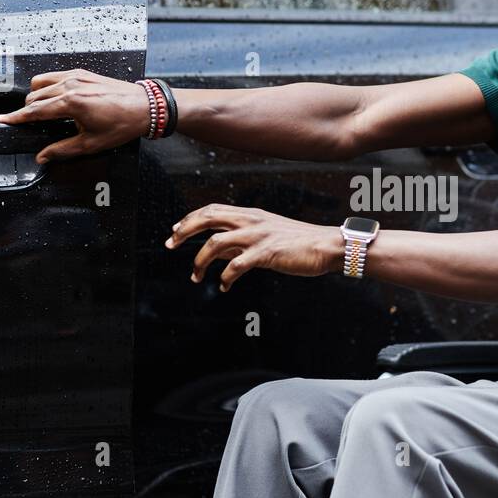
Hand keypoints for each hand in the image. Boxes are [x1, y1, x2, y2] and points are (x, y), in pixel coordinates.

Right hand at [0, 68, 149, 163]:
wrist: (145, 107)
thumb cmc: (123, 123)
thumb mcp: (91, 143)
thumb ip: (62, 150)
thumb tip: (43, 157)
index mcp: (71, 103)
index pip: (34, 111)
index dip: (16, 117)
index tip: (4, 120)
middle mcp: (70, 85)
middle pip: (34, 97)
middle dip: (27, 110)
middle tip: (29, 124)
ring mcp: (76, 76)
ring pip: (41, 83)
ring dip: (36, 96)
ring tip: (42, 112)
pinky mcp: (82, 72)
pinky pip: (55, 76)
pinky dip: (48, 86)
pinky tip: (54, 97)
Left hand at [165, 204, 343, 291]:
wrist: (326, 246)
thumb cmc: (299, 243)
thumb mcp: (266, 237)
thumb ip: (241, 242)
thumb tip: (218, 252)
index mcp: (251, 215)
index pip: (212, 209)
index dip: (190, 218)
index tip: (175, 231)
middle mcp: (251, 221)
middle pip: (207, 218)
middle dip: (184, 231)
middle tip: (170, 244)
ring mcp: (258, 236)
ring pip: (215, 243)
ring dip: (200, 261)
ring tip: (196, 276)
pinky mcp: (266, 253)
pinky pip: (236, 266)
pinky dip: (225, 278)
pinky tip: (225, 287)